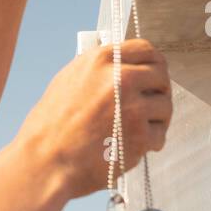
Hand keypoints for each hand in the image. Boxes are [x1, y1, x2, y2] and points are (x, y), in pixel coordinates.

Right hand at [19, 39, 171, 199]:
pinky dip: (150, 142)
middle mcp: (121, 78)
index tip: (153, 75)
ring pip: (165, 106)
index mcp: (102, 60)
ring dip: (156, 119)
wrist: (45, 160)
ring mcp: (133, 107)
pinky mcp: (141, 135)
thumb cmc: (51, 126)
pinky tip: (131, 146)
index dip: (152, 63)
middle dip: (159, 91)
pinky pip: (159, 134)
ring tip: (136, 130)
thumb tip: (123, 65)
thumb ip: (99, 70)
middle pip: (161, 75)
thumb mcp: (68, 81)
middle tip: (150, 106)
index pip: (145, 49)